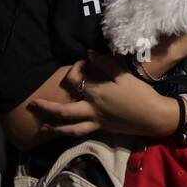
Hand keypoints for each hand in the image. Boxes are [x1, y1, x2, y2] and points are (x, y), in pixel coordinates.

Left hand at [30, 52, 176, 137]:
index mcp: (96, 93)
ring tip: (42, 126)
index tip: (82, 61)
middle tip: (32, 105)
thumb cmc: (140, 94)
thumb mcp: (123, 75)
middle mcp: (91, 110)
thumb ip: (105, 63)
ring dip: (54, 126)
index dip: (74, 69)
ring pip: (70, 127)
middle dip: (47, 108)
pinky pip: (81, 132)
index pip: (76, 80)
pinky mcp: (102, 129)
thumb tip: (88, 54)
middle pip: (64, 111)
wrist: (153, 117)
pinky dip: (69, 132)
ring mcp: (96, 122)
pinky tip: (64, 131)